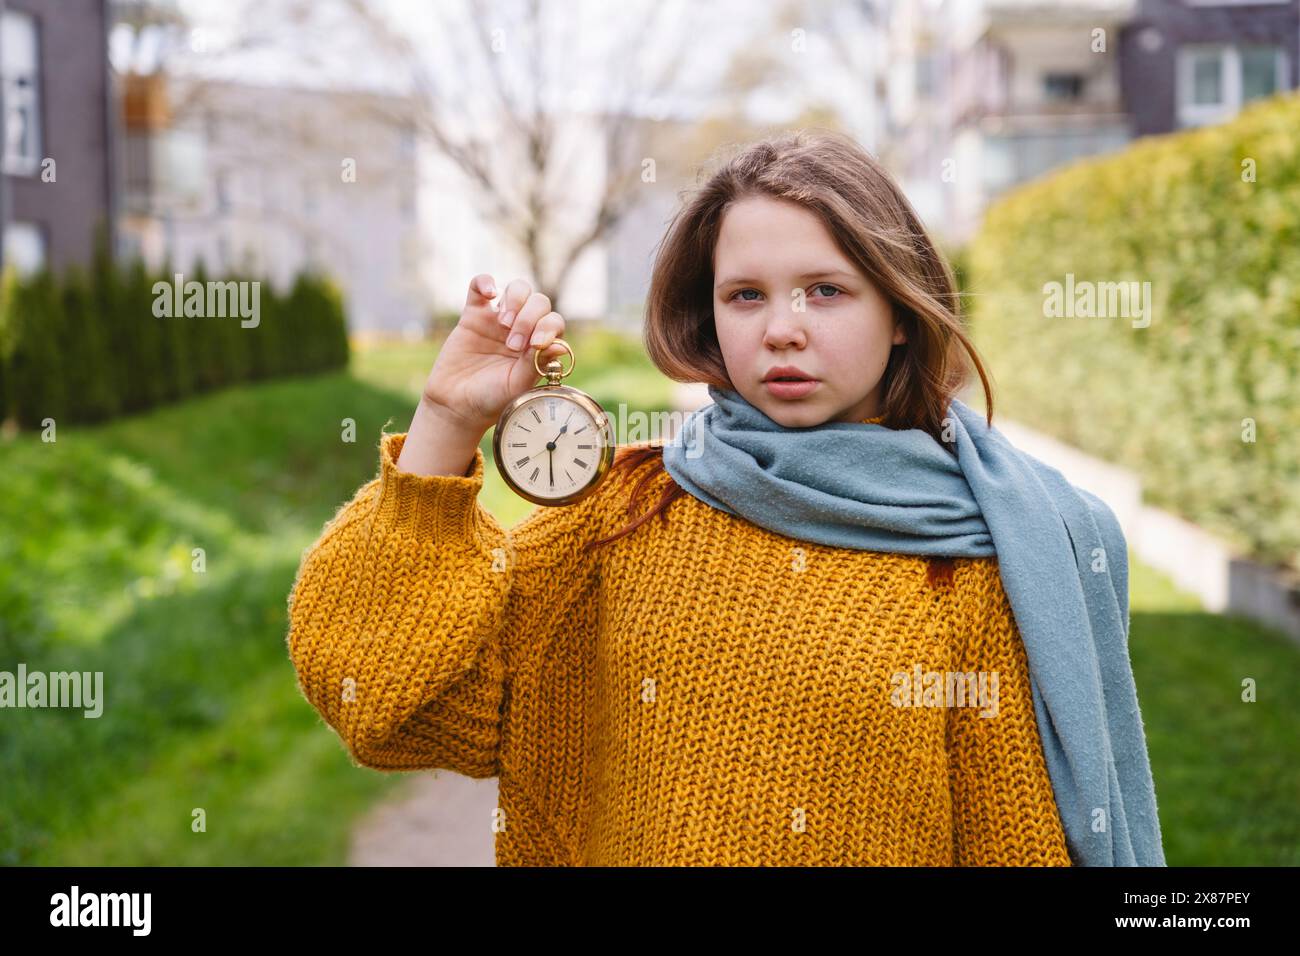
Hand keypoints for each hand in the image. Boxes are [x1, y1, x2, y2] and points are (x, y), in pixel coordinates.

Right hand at [420, 274, 567, 434]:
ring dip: (515, 301)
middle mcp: (522, 329)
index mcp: (537, 346)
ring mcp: (497, 320)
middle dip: (529, 318)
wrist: (457, 405)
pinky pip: (480, 285)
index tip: (535, 345)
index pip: (553, 322)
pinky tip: (489, 293)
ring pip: (517, 289)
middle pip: (539, 302)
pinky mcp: (473, 314)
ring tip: (503, 324)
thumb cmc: (491, 400)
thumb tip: (561, 346)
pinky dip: (485, 281)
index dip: (548, 327)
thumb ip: (536, 364)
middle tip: (513, 344)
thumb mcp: (517, 386)